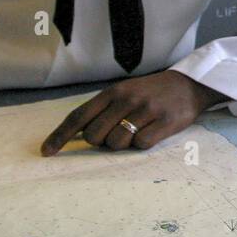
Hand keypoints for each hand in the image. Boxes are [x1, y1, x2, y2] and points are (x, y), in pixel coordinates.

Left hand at [40, 71, 230, 155]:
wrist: (190, 84)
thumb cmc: (152, 92)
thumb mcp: (125, 92)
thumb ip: (103, 110)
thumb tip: (78, 134)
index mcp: (114, 92)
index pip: (79, 116)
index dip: (60, 136)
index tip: (46, 152)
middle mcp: (127, 99)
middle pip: (95, 135)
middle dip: (100, 142)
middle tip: (115, 133)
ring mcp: (147, 111)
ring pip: (117, 143)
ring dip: (122, 144)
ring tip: (136, 131)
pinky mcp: (165, 122)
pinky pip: (141, 145)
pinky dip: (142, 144)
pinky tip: (151, 132)